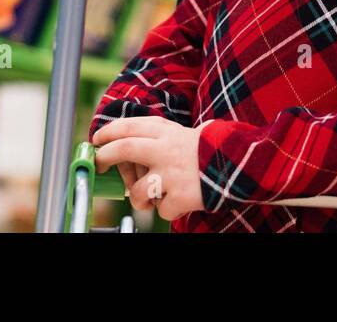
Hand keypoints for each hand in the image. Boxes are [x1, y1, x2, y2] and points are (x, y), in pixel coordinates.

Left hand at [92, 116, 213, 221]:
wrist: (239, 164)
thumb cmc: (207, 150)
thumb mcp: (182, 134)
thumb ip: (157, 138)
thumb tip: (125, 151)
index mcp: (166, 132)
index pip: (129, 127)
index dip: (108, 133)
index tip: (97, 140)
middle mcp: (165, 150)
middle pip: (123, 149)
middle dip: (105, 157)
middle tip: (101, 165)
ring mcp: (171, 174)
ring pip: (137, 191)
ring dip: (139, 199)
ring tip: (152, 198)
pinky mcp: (179, 196)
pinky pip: (161, 210)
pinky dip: (168, 210)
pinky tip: (181, 201)